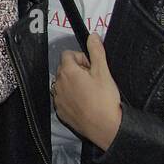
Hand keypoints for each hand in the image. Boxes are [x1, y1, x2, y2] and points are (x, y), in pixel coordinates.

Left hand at [52, 33, 122, 150]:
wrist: (105, 127)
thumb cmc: (104, 99)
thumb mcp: (103, 72)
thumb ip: (96, 51)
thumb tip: (93, 36)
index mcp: (67, 71)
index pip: (68, 54)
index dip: (82, 58)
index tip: (92, 67)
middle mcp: (58, 83)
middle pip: (65, 68)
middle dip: (78, 70)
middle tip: (94, 80)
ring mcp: (57, 98)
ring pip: (63, 84)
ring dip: (74, 84)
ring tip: (90, 92)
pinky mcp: (60, 111)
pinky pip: (63, 99)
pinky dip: (71, 98)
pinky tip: (85, 103)